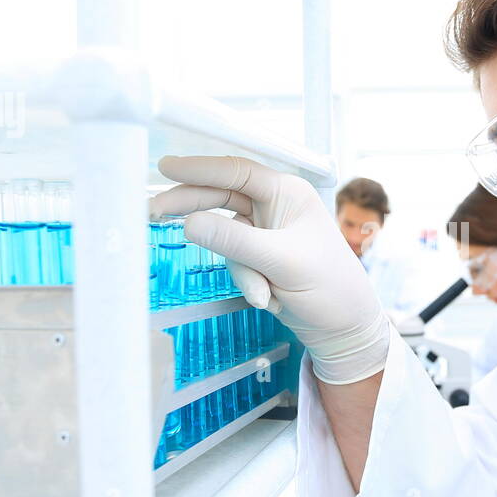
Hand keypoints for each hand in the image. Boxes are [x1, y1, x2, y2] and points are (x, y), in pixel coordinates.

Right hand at [150, 156, 389, 385]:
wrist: (344, 329)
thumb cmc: (329, 288)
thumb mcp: (280, 262)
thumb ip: (233, 241)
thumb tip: (188, 222)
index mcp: (288, 192)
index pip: (236, 172)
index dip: (198, 168)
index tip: (164, 167)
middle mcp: (276, 205)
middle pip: (221, 197)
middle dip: (192, 210)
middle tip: (152, 212)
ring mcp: (266, 231)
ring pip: (226, 238)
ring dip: (241, 271)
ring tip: (265, 297)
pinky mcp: (259, 256)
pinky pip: (235, 263)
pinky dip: (249, 283)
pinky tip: (272, 302)